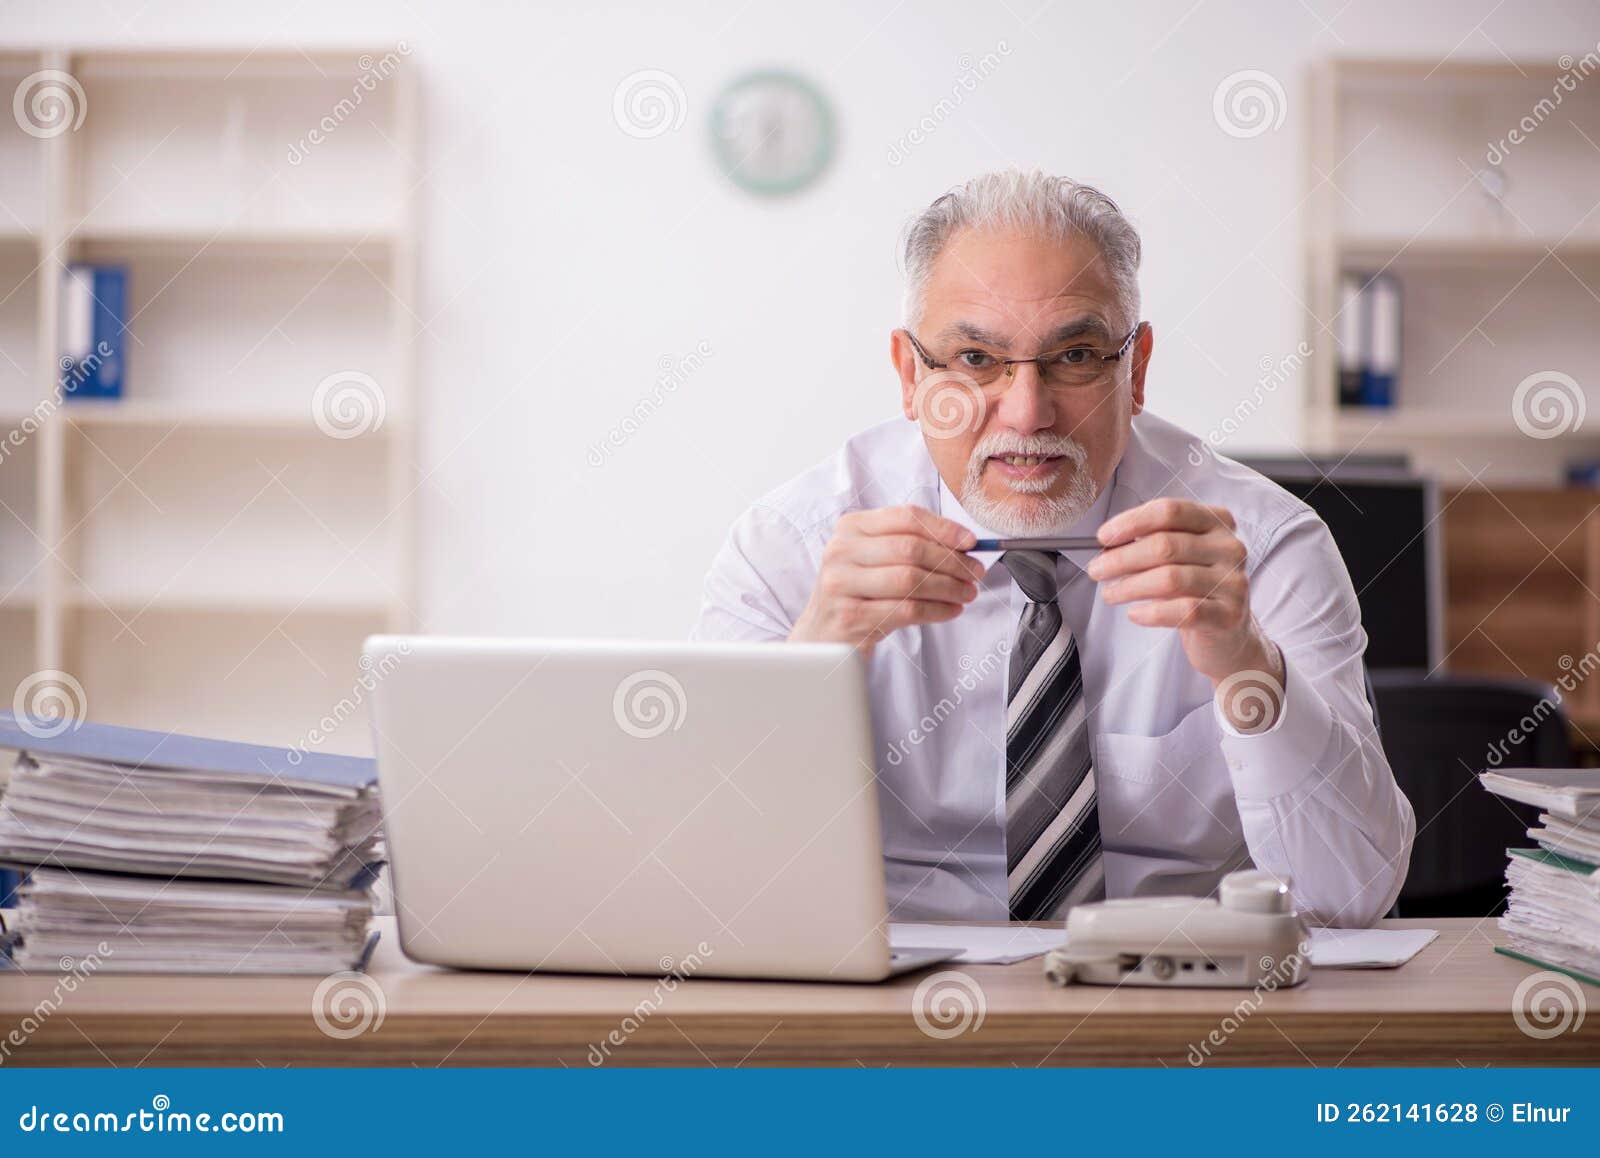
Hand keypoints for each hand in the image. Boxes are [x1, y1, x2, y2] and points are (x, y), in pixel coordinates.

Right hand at [790, 505, 984, 652]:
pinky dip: (937, 610)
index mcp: (851, 527)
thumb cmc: (858, 593)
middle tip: (975, 573)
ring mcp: (842, 583)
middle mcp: (841, 550)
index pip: (905, 517)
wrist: (822, 635)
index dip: (944, 527)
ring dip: (948, 587)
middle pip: (910, 548)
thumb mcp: (874, 560)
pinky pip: (906, 610)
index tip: (971, 542)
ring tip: (967, 594)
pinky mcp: (851, 616)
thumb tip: (963, 544)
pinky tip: (951, 610)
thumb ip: (909, 545)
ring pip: (910, 579)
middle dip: (952, 561)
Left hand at [1088, 498, 1283, 721]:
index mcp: (1217, 521)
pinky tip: (1134, 614)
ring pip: (1170, 579)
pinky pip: (1183, 611)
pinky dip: (1151, 612)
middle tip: (1096, 570)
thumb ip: (1151, 542)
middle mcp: (1230, 547)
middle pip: (1165, 545)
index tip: (1102, 537)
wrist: (1227, 634)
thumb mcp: (1179, 557)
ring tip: (1109, 594)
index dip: (1132, 522)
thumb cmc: (1194, 589)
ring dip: (1129, 587)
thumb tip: (1108, 544)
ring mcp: (1234, 581)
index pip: (1170, 511)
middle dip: (1122, 558)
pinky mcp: (1230, 615)